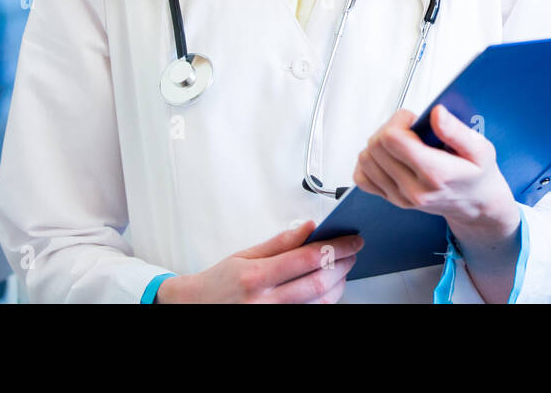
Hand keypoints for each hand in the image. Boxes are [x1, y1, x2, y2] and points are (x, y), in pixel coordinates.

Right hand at [156, 220, 362, 302]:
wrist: (197, 307)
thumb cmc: (220, 282)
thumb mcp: (245, 254)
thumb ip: (280, 242)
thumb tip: (310, 227)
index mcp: (256, 277)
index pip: (307, 259)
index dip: (336, 247)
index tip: (352, 239)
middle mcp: (265, 302)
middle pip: (319, 282)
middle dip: (343, 264)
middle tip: (353, 251)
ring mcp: (274, 317)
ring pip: (321, 302)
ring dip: (340, 283)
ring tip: (344, 267)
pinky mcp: (278, 323)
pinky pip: (312, 313)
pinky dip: (327, 300)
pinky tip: (330, 287)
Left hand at [354, 106, 520, 241]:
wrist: (476, 205)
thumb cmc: (478, 175)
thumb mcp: (480, 149)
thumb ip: (456, 131)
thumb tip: (436, 113)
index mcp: (435, 173)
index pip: (393, 139)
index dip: (398, 120)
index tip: (413, 119)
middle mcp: (414, 188)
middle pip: (376, 146)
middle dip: (389, 128)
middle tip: (408, 129)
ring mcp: (400, 197)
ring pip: (366, 160)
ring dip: (378, 143)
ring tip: (401, 142)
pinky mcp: (392, 200)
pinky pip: (362, 178)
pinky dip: (370, 162)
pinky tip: (388, 157)